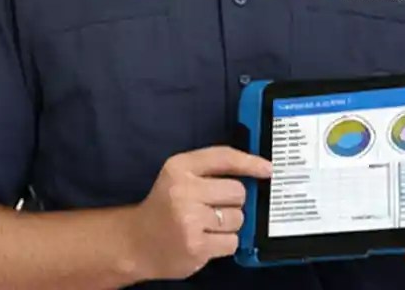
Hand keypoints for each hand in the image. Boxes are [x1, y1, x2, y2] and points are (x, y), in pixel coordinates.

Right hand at [125, 146, 272, 280]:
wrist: (136, 242)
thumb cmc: (165, 207)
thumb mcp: (178, 178)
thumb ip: (209, 172)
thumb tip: (256, 172)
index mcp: (178, 168)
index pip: (223, 158)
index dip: (249, 162)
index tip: (268, 169)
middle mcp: (183, 190)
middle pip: (238, 192)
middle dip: (232, 202)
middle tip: (212, 208)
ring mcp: (189, 220)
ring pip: (238, 218)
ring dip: (228, 225)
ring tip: (206, 226)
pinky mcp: (197, 246)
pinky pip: (232, 241)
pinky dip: (224, 243)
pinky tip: (205, 240)